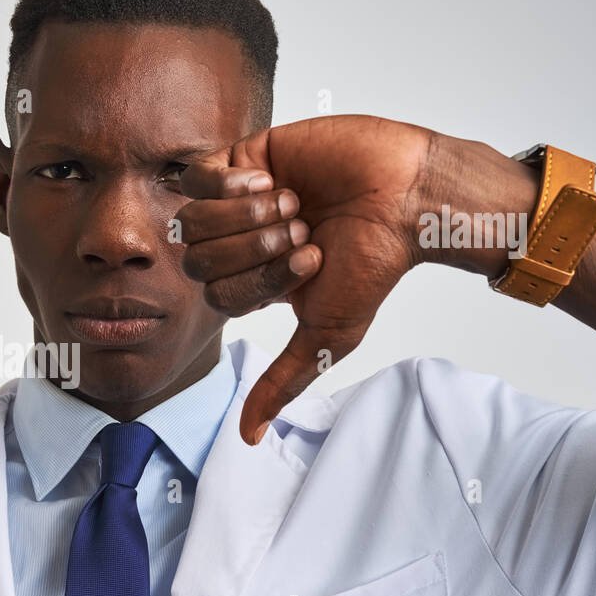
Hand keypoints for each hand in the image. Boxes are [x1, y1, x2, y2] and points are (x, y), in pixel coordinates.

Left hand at [177, 115, 434, 442]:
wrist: (403, 196)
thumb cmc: (372, 265)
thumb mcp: (325, 335)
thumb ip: (282, 381)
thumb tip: (247, 438)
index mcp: (250, 282)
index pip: (213, 294)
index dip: (256, 283)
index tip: (310, 263)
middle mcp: (237, 242)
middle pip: (195, 259)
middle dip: (252, 250)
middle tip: (302, 233)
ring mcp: (234, 199)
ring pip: (192, 219)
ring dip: (246, 216)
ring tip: (293, 205)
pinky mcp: (240, 156)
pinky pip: (197, 175)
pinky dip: (232, 184)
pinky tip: (272, 181)